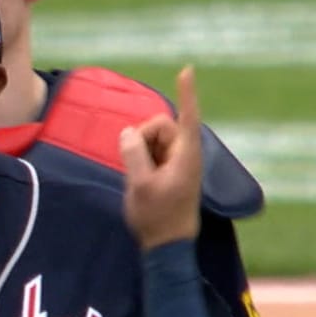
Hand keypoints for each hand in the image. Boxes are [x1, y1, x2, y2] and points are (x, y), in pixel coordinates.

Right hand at [120, 65, 203, 248]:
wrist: (167, 247)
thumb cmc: (157, 218)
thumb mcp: (139, 185)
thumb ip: (133, 153)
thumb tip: (128, 132)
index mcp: (186, 156)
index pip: (186, 117)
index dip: (186, 93)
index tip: (187, 69)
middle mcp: (186, 154)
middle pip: (161, 126)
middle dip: (143, 137)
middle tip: (134, 165)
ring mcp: (179, 163)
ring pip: (154, 139)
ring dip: (141, 150)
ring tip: (140, 179)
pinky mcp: (171, 171)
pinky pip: (153, 152)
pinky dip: (143, 159)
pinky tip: (141, 181)